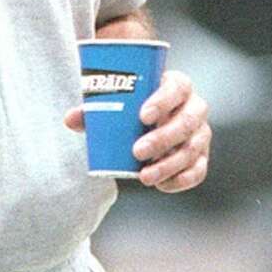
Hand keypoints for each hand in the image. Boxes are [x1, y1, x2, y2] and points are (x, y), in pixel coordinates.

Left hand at [64, 68, 210, 192]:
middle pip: (187, 121)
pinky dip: (181, 180)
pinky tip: (162, 185)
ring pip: (192, 149)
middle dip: (163, 138)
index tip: (143, 116)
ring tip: (144, 176)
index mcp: (177, 85)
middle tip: (137, 151)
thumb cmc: (131, 107)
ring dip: (169, 164)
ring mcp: (200, 133)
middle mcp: (194, 107)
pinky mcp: (201, 156)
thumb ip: (93, 111)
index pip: (177, 88)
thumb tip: (70, 119)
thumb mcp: (115, 104)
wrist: (148, 120)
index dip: (163, 101)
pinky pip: (198, 170)